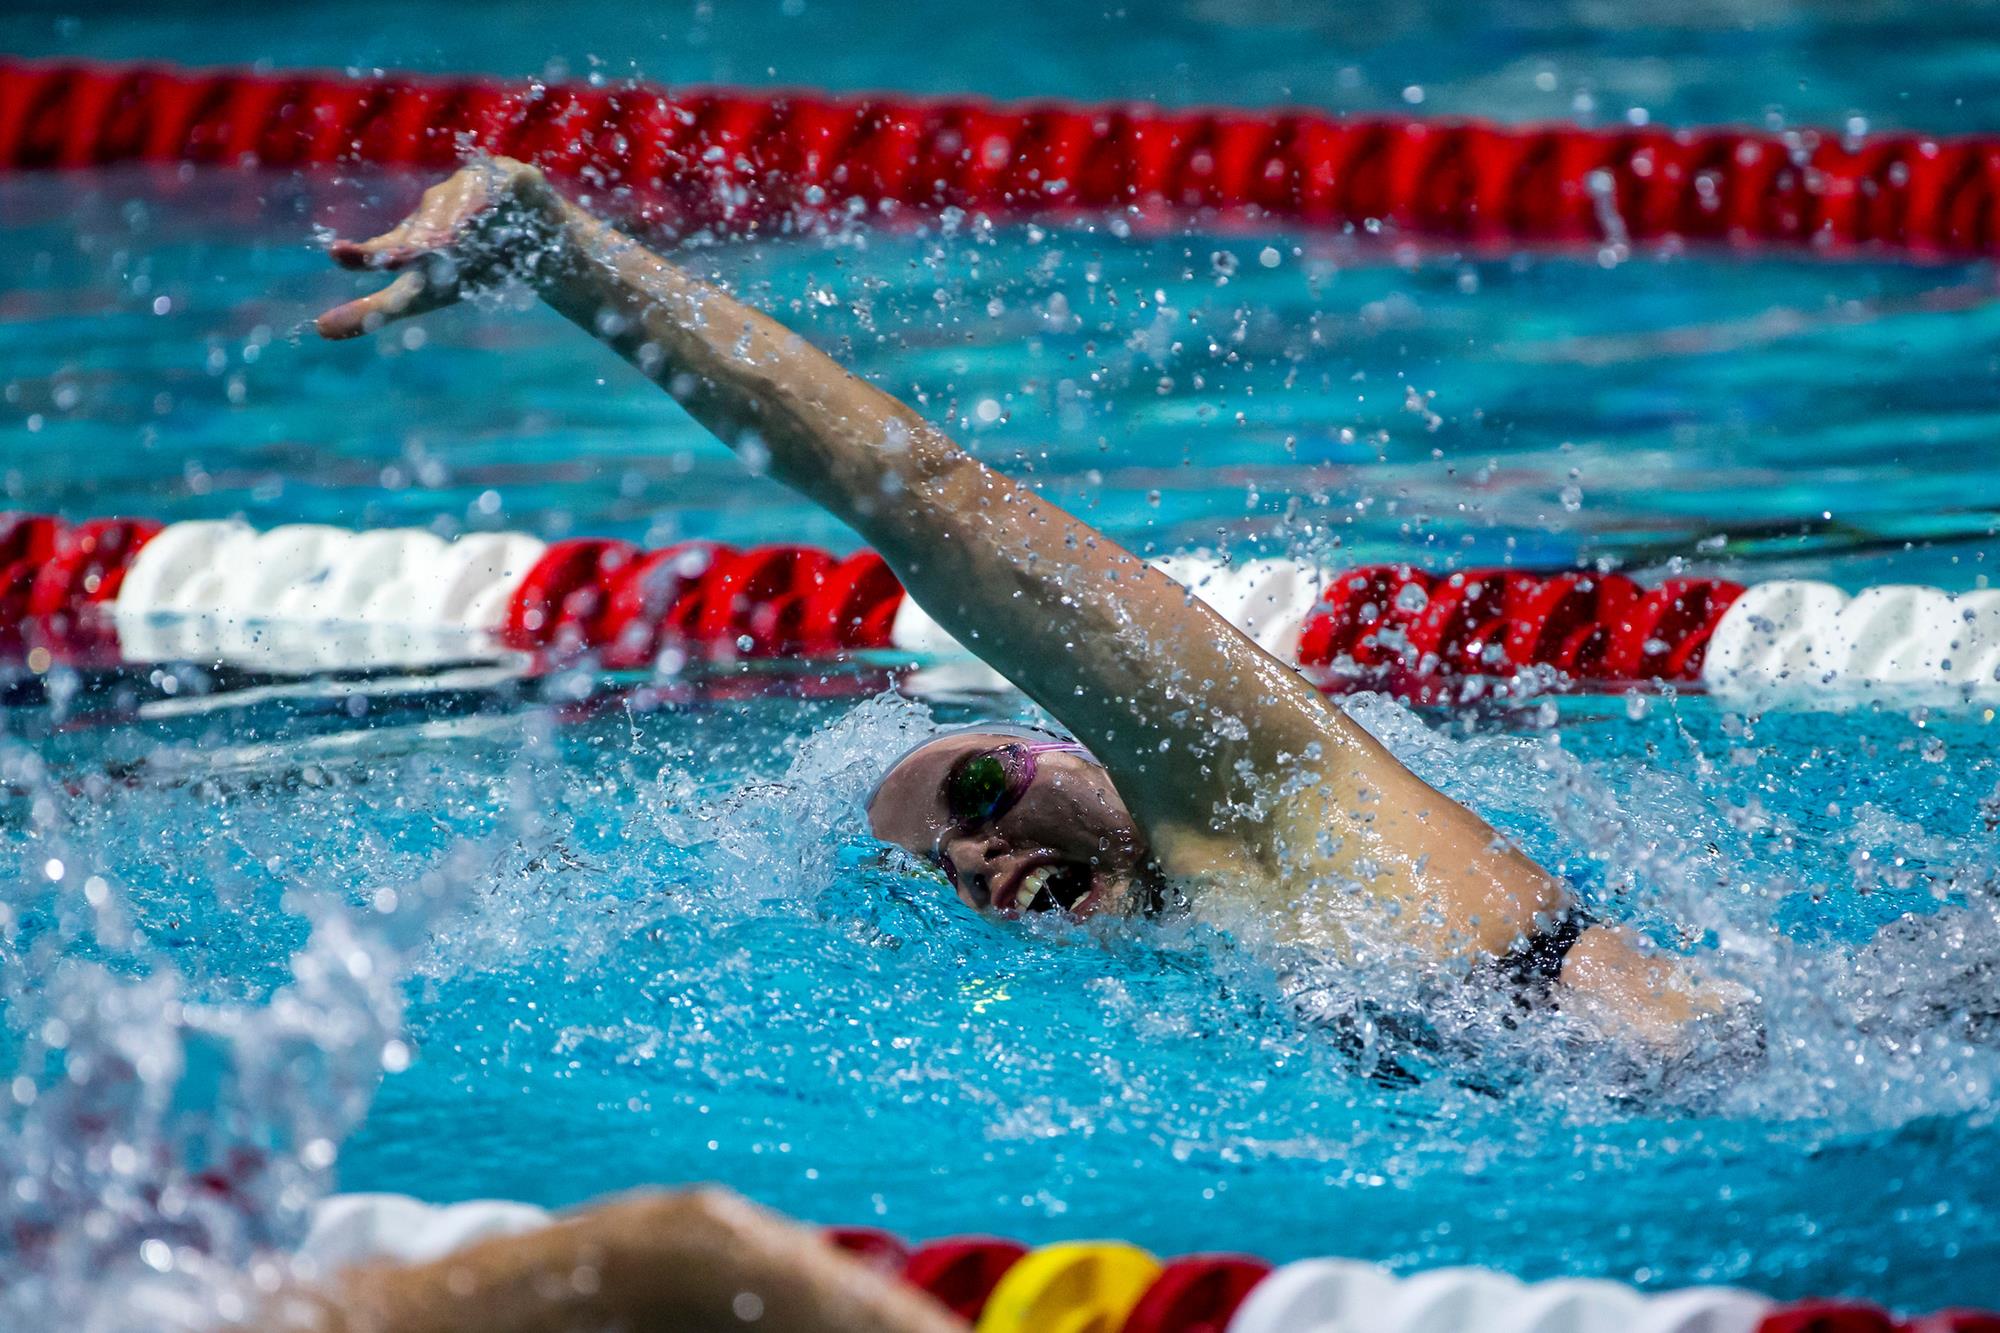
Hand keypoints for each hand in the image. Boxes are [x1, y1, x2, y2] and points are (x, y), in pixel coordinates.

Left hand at [316, 157, 562, 339]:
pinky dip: (494, 197)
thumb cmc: (473, 266)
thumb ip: (375, 310)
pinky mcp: (514, 178)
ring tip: (453, 241)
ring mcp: (475, 188)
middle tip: (405, 257)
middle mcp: (439, 208)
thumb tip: (317, 330)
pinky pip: (502, 184)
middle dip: (418, 244)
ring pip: (463, 201)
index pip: (389, 249)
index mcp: (417, 237)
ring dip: (458, 220)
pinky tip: (491, 211)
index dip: (365, 254)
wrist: (538, 242)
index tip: (337, 254)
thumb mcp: (425, 293)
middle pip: (429, 229)